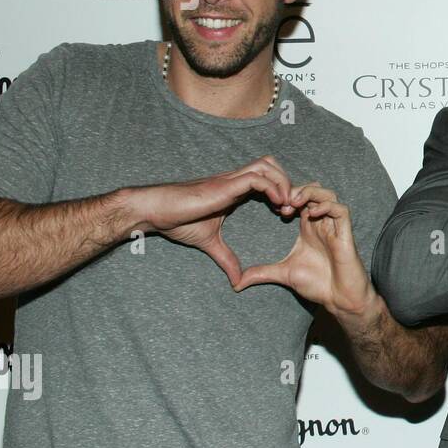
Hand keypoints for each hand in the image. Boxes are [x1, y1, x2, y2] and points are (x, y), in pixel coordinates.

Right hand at [132, 156, 295, 286]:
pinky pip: (256, 178)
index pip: (267, 178)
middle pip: (271, 165)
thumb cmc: (178, 220)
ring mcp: (230, 179)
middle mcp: (235, 180)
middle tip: (291, 207)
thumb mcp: (210, 243)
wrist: (155, 211)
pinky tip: (277, 204)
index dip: (282, 191)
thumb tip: (237, 281)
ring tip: (286, 206)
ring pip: (267, 165)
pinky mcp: (224, 184)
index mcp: (234, 190)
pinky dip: (272, 187)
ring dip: (283, 182)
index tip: (287, 213)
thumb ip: (227, 259)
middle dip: (287, 182)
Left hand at [234, 184, 375, 318]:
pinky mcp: (345, 233)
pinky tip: (311, 214)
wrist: (339, 299)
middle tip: (282, 201)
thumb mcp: (284, 275)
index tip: (272, 206)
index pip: (299, 199)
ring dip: (311, 194)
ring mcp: (334, 227)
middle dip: (296, 190)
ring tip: (295, 203)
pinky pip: (340, 209)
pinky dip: (326, 206)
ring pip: (327, 194)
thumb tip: (236, 283)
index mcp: (308, 227)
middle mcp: (321, 223)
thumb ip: (262, 273)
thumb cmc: (318, 284)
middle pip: (313, 190)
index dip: (285, 196)